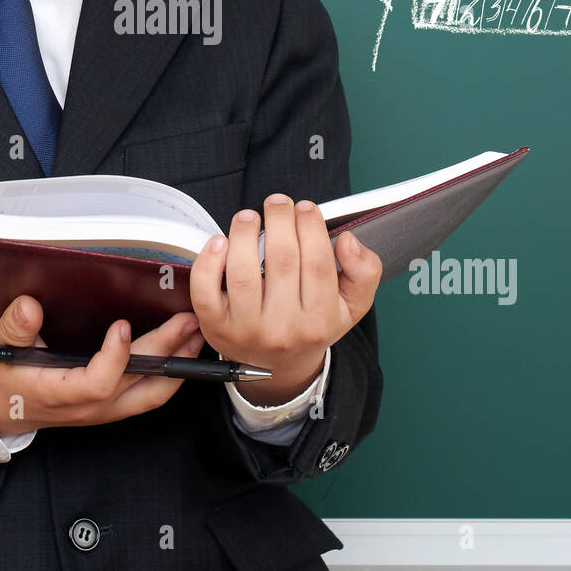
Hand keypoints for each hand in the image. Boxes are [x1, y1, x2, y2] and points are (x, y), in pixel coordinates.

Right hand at [0, 295, 204, 435]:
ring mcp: (105, 409)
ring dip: (177, 365)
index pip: (96, 383)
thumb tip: (28, 307)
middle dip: (165, 351)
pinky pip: (150, 396)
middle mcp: (90, 406)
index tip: (122, 326)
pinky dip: (170, 374)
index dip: (114, 358)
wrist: (0, 410)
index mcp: (60, 393)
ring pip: (152, 395)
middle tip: (186, 320)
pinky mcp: (113, 406)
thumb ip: (15, 328)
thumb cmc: (2, 377)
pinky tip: (182, 351)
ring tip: (196, 334)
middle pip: (136, 383)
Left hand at [189, 195, 381, 403]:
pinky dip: (209, 261)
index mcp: (319, 321)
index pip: (317, 262)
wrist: (278, 368)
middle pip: (282, 259)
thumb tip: (348, 240)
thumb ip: (364, 271)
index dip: (311, 226)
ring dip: (244, 233)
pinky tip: (220, 241)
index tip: (305, 207)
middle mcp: (283, 329)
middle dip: (280, 219)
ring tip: (250, 217)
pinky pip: (206, 291)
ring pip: (242, 271)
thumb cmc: (311, 325)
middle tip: (278, 202)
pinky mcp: (216, 327)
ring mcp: (246, 329)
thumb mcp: (351, 306)